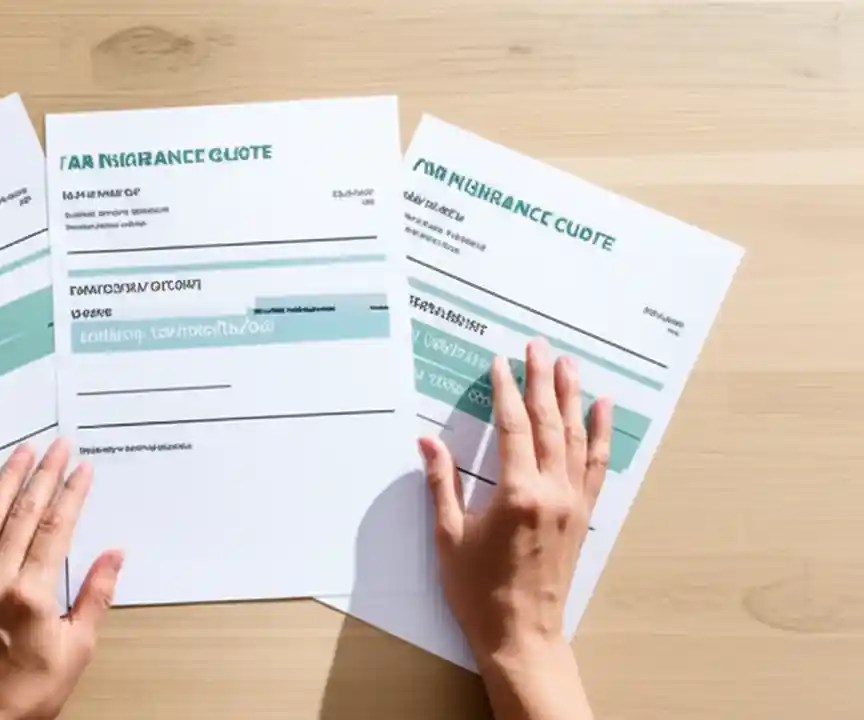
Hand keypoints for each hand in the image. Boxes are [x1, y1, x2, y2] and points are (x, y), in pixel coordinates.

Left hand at [0, 439, 123, 719]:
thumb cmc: (30, 693)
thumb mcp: (78, 649)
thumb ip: (95, 596)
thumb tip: (114, 554)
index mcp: (31, 595)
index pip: (55, 528)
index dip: (71, 493)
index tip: (83, 468)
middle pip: (23, 513)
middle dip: (43, 474)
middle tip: (59, 445)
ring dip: (6, 479)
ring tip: (22, 452)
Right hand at [421, 339, 611, 719]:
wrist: (521, 633)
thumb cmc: (479, 591)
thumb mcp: (449, 536)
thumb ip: (441, 484)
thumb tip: (428, 442)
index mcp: (517, 493)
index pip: (512, 427)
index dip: (505, 391)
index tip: (500, 363)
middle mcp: (552, 492)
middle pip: (549, 422)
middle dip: (541, 380)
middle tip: (538, 346)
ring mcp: (572, 503)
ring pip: (576, 437)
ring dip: (572, 397)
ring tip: (568, 365)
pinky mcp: (583, 516)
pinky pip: (595, 465)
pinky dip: (601, 434)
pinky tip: (603, 410)